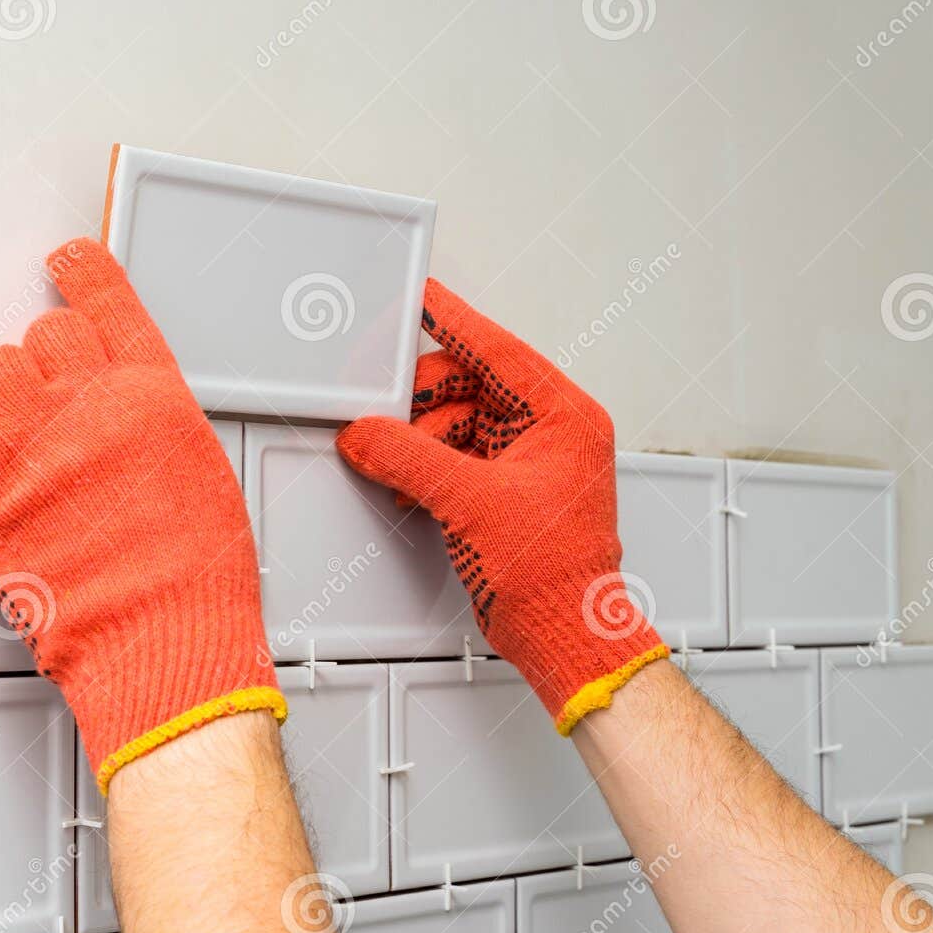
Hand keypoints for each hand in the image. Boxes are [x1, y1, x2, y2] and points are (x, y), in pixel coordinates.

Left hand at [0, 239, 281, 792]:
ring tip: (18, 440)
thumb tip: (125, 414)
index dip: (81, 273)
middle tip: (51, 405)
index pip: (106, 299)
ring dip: (2, 396)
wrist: (160, 639)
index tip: (66, 262)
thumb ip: (155, 423)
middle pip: (44, 334)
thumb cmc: (195, 579)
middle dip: (46, 363)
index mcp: (153, 391)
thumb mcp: (202, 472)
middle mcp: (89, 400)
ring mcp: (32, 439)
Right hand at [335, 278, 666, 732]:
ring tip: (392, 463)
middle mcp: (552, 433)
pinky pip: (456, 459)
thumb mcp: (470, 501)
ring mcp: (529, 463)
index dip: (453, 322)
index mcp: (564, 417)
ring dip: (419, 442)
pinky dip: (426, 467)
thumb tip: (368, 433)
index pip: (498, 351)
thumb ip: (409, 457)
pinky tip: (405, 482)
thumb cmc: (555, 573)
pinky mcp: (507, 493)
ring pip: (457, 424)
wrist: (563, 633)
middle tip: (381, 415)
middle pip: (469, 388)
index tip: (420, 298)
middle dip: (420, 403)